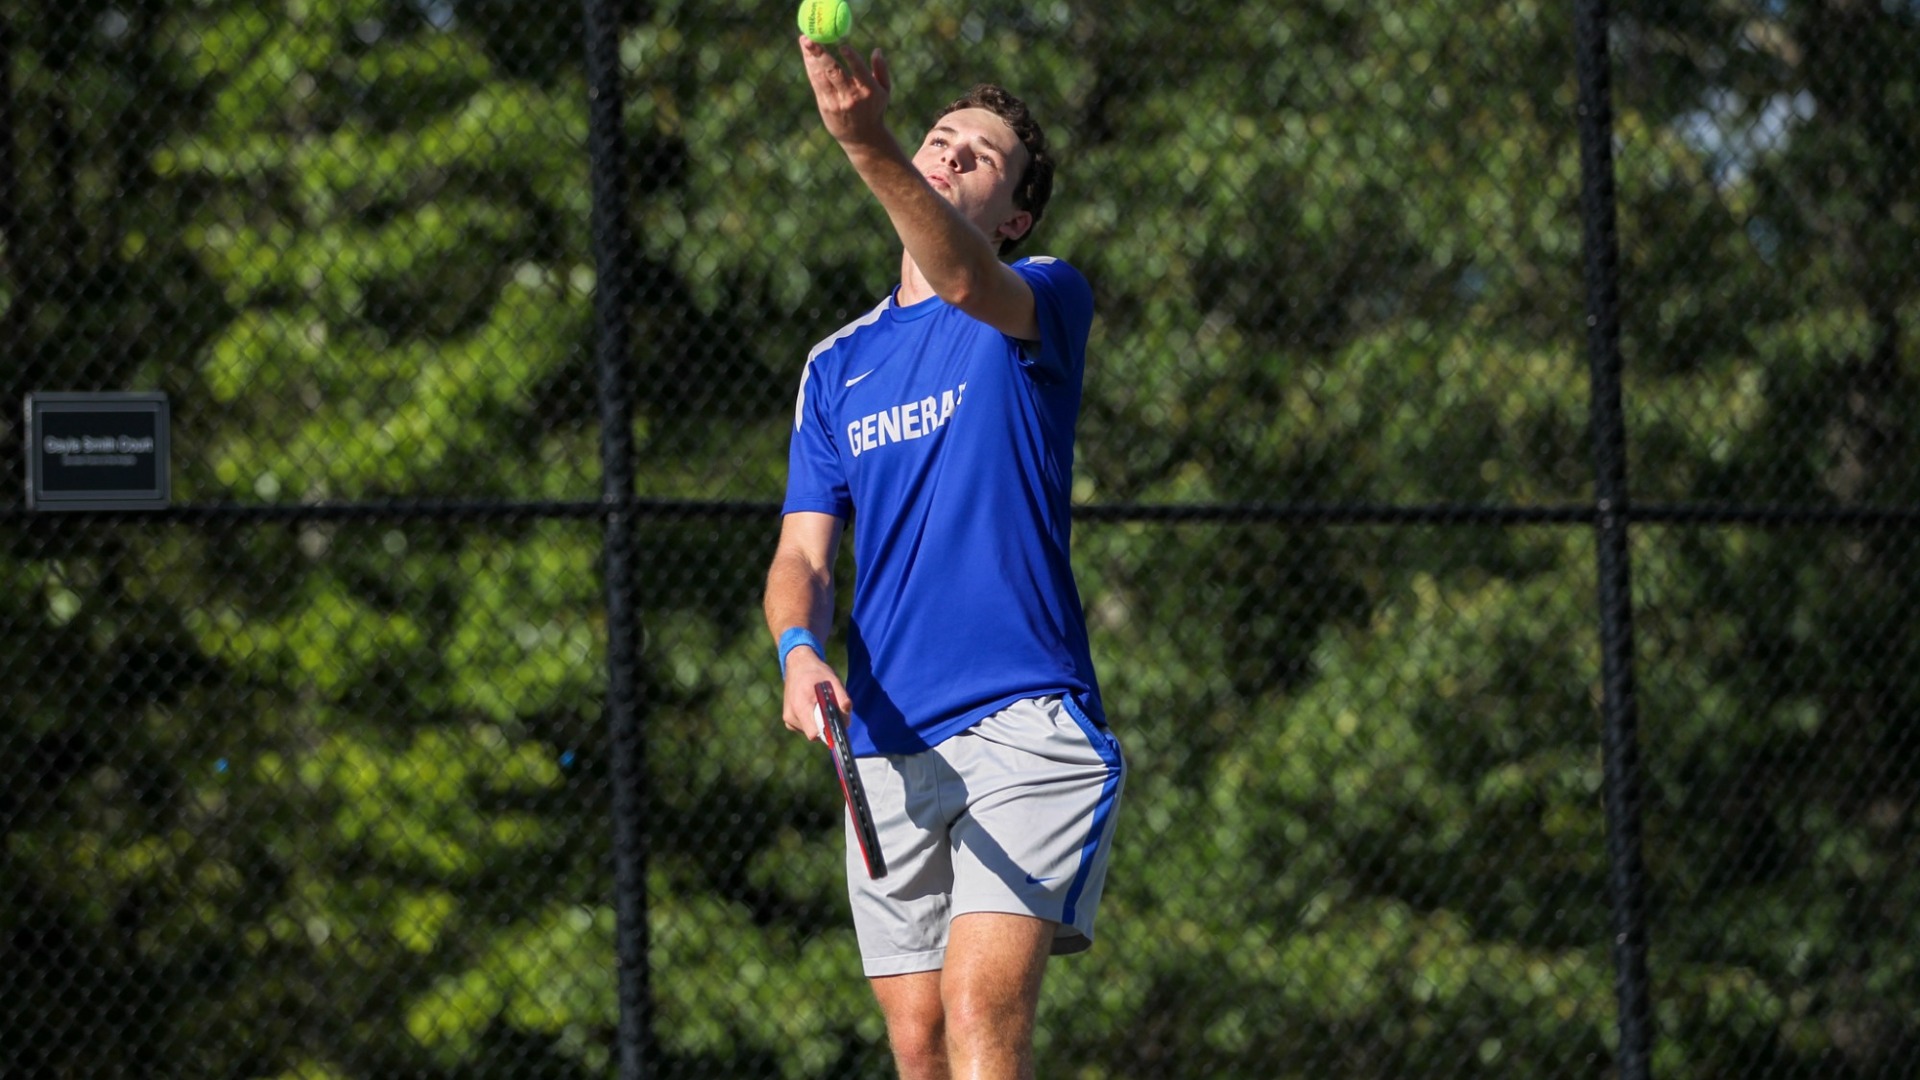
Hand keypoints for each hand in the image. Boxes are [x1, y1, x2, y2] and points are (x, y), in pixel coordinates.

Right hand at [782, 648, 848, 741]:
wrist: (798, 665)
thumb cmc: (817, 672)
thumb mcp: (833, 680)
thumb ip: (842, 697)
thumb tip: (847, 715)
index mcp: (801, 705)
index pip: (813, 733)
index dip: (827, 732)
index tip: (836, 725)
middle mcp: (791, 714)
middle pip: (815, 734)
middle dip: (826, 727)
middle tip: (831, 710)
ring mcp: (788, 719)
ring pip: (811, 733)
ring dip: (819, 723)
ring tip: (820, 705)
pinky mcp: (788, 720)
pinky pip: (805, 729)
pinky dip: (812, 722)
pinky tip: (813, 708)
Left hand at [797, 35, 892, 152]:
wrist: (862, 138)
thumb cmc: (874, 109)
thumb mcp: (884, 91)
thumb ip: (881, 70)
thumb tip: (876, 51)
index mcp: (869, 91)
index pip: (859, 72)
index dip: (852, 59)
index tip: (843, 46)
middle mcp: (851, 96)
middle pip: (834, 72)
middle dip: (821, 55)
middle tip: (810, 39)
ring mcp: (836, 102)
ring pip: (821, 77)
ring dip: (811, 58)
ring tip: (805, 40)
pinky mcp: (825, 105)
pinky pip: (816, 83)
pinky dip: (811, 67)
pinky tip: (807, 55)